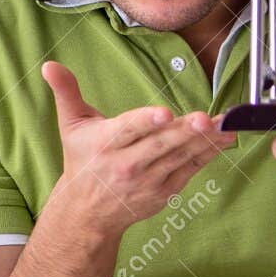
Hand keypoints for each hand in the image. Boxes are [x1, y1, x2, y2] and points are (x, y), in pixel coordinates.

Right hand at [42, 61, 236, 227]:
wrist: (87, 211)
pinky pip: (191, 168)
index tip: (164, 114)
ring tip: (225, 124)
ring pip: (180, 156)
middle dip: (184, 132)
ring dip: (205, 140)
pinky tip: (226, 137)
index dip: (146, 121)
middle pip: (160, 144)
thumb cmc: (82, 160)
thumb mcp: (71, 125)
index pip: (128, 130)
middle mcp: (127, 164)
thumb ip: (66, 92)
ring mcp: (149, 180)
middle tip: (204, 118)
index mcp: (105, 144)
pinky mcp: (166, 190)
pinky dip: (210, 153)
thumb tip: (50, 65)